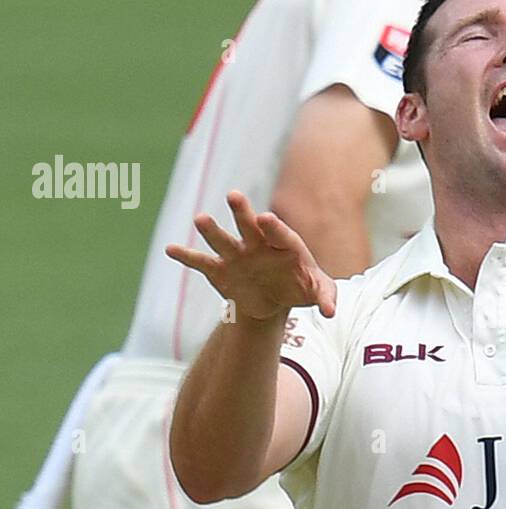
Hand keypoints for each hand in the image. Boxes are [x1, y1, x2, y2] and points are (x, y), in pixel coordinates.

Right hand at [166, 191, 336, 320]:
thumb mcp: (317, 291)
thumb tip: (331, 312)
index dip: (274, 226)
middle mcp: (258, 244)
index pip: (280, 233)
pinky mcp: (220, 269)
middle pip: (250, 225)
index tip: (266, 218)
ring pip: (223, 240)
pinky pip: (201, 262)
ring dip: (212, 230)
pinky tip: (171, 249)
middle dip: (242, 211)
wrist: (276, 299)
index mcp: (284, 244)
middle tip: (234, 196)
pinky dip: (186, 256)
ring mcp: (237, 255)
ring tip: (200, 218)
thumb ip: (326, 296)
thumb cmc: (300, 287)